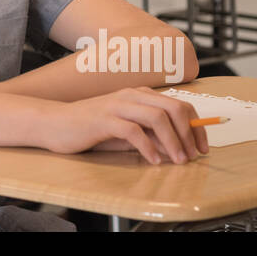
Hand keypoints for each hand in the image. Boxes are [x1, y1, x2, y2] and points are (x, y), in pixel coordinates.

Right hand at [42, 87, 209, 163]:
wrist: (55, 123)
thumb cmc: (90, 127)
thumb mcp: (126, 131)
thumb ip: (149, 135)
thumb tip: (176, 147)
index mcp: (140, 95)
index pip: (179, 104)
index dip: (196, 126)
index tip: (202, 147)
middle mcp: (131, 95)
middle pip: (173, 108)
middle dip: (189, 133)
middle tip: (193, 156)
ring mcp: (117, 105)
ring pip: (157, 117)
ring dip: (172, 141)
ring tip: (178, 160)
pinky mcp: (103, 119)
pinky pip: (133, 131)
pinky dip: (147, 147)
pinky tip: (152, 160)